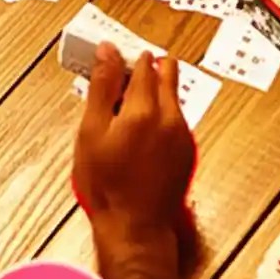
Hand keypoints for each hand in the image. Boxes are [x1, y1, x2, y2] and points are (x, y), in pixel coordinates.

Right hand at [74, 44, 194, 239]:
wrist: (135, 227)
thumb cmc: (107, 186)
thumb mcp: (91, 132)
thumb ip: (102, 87)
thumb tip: (107, 51)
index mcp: (144, 108)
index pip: (144, 64)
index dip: (129, 59)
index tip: (116, 61)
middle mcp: (170, 117)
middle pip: (167, 75)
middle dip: (148, 70)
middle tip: (125, 80)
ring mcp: (182, 134)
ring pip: (172, 98)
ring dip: (155, 95)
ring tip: (128, 113)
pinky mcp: (187, 151)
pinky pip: (176, 120)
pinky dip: (162, 117)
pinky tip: (142, 135)